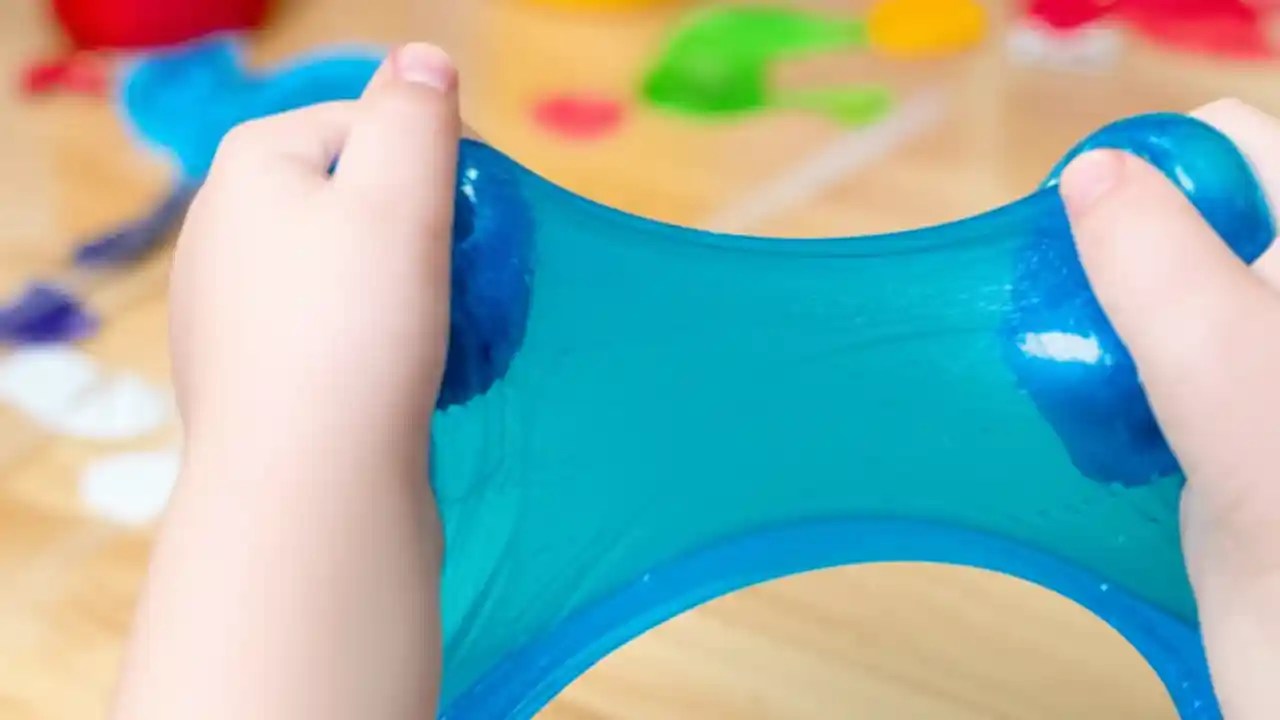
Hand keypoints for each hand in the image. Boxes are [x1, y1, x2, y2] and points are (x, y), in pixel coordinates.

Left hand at [113, 44, 458, 719]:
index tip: (483, 217)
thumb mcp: (400, 196)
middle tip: (468, 278)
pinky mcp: (252, 381)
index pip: (364, 124)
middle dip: (422, 230)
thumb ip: (415, 114)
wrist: (305, 495)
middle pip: (354, 198)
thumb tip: (422, 59)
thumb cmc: (354, 333)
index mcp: (249, 168)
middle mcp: (222, 232)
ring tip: (445, 332)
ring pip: (347, 271)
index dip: (436, 160)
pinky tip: (408, 378)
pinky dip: (378, 344)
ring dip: (408, 290)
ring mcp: (229, 312)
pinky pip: (332, 335)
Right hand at [1060, 99, 1279, 718]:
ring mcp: (1256, 358)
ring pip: (1161, 289)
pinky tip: (1095, 404)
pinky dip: (1109, 368)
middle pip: (1190, 216)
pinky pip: (1151, 359)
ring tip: (1077, 352)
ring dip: (1105, 312)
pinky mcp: (1225, 419)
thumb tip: (1091, 172)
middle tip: (1074, 296)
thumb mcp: (1221, 349)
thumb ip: (1152, 251)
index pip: (1234, 144)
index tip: (1084, 222)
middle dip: (1118, 243)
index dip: (1154, 165)